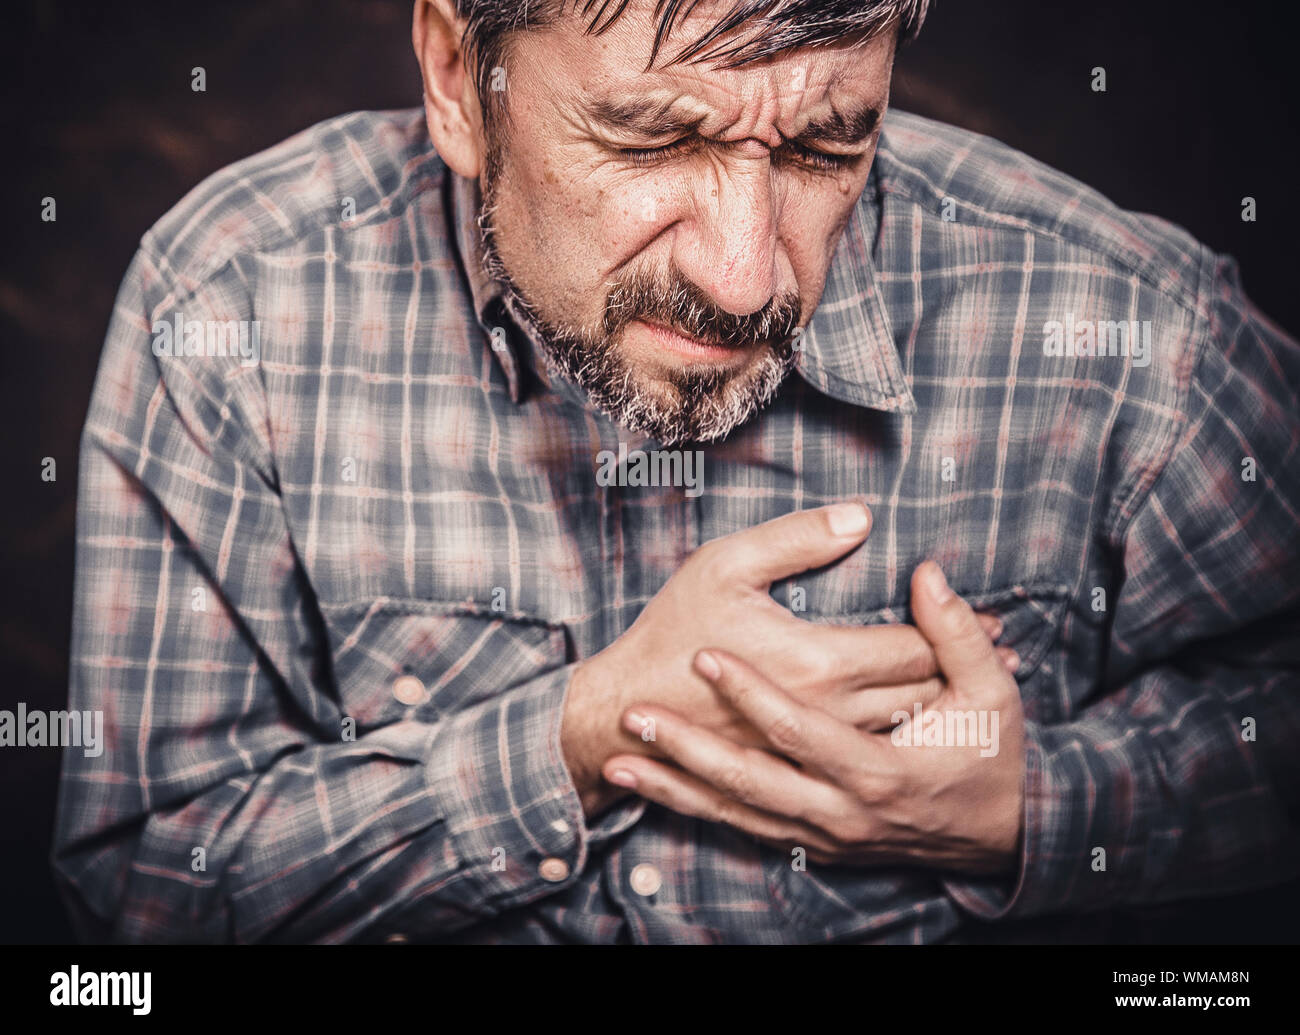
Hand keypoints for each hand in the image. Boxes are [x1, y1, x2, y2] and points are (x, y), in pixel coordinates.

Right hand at [561, 504, 1010, 816]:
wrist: (627, 711)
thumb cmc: (673, 631)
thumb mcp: (725, 564)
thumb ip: (796, 538)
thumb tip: (861, 517)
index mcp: (819, 661)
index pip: (913, 646)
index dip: (954, 627)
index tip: (991, 615)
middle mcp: (829, 712)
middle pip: (921, 691)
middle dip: (964, 668)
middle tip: (1010, 651)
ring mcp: (815, 749)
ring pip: (903, 729)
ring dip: (946, 706)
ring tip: (983, 689)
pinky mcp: (801, 768)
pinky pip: (871, 754)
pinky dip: (908, 736)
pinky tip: (925, 725)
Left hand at [599, 561, 1026, 873]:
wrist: (999, 838)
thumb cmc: (992, 759)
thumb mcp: (991, 696)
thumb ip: (955, 635)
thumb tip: (926, 572)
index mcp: (880, 768)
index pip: (802, 727)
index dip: (752, 691)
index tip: (705, 656)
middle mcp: (845, 809)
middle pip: (752, 778)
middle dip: (688, 747)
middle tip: (635, 714)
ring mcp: (825, 834)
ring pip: (737, 812)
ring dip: (677, 787)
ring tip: (622, 759)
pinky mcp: (813, 843)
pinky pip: (743, 829)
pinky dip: (695, 811)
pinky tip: (652, 789)